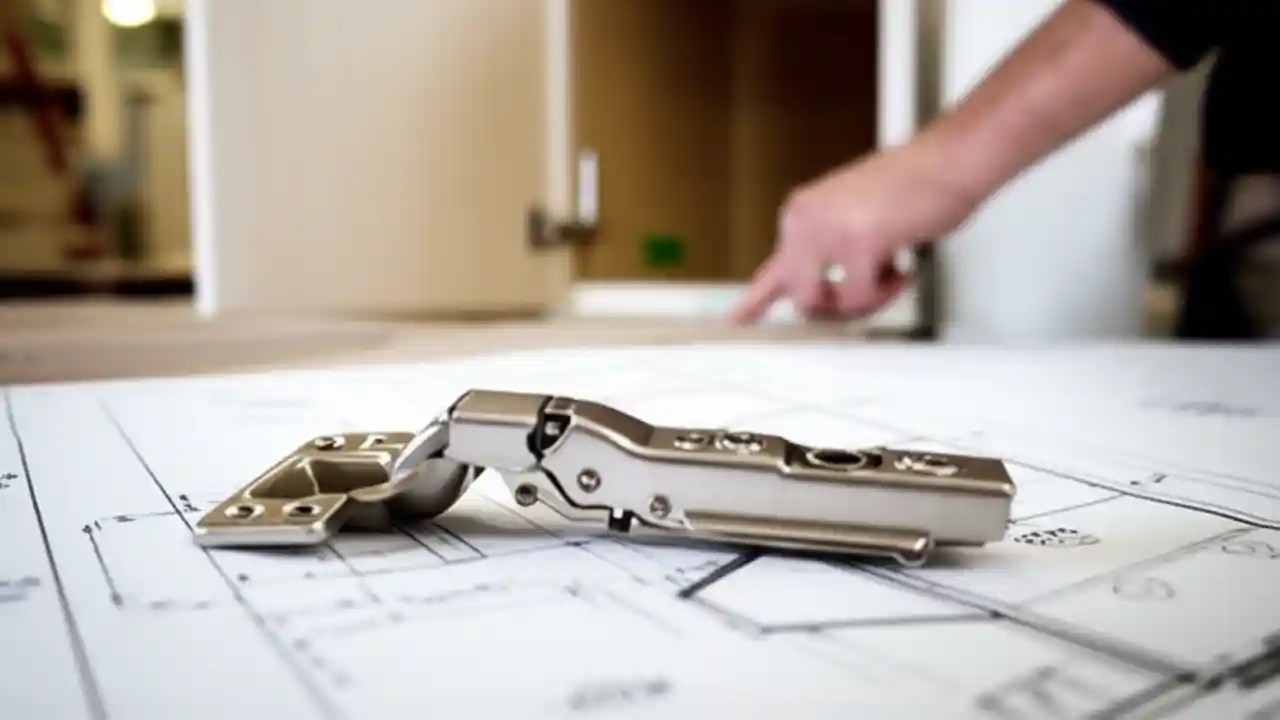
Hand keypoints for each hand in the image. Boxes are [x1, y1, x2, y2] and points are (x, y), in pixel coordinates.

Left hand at [730, 143, 981, 323]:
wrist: (949, 161)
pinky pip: (859, 298)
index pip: (771, 271)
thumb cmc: (914, 189)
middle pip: (801, 298)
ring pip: (825, 303)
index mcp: (801, 214)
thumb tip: (814, 297)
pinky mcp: (855, 243)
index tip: (734, 323)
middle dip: (837, 307)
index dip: (752, 303)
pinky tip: (902, 263)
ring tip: (889, 272)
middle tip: (869, 291)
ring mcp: (825, 231)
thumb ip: (828, 256)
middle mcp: (804, 220)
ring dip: (863, 301)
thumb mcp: (854, 220)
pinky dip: (886, 291)